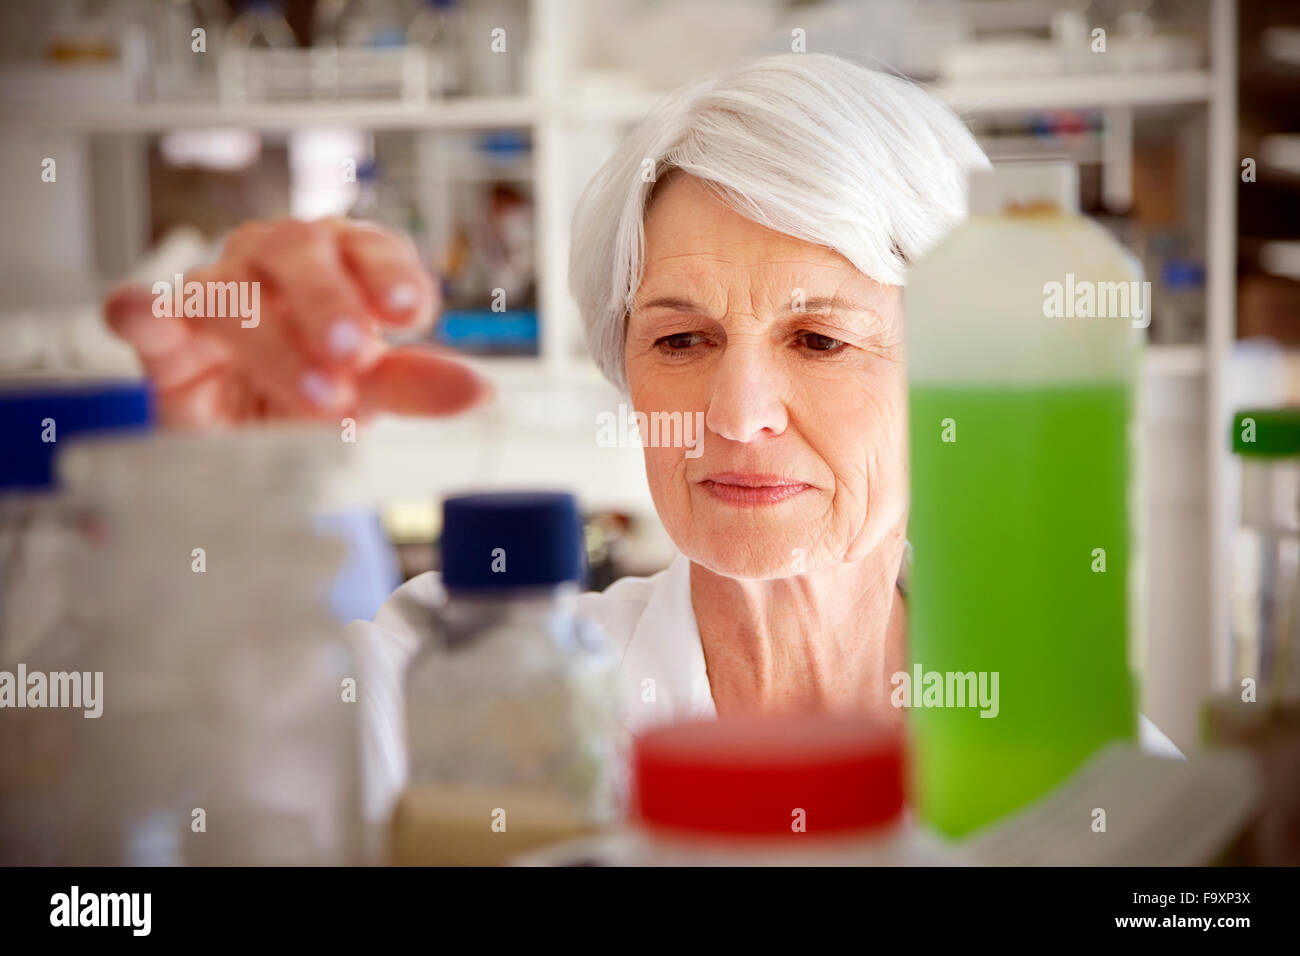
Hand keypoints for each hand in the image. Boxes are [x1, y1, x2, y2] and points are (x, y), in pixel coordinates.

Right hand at [104, 218, 491, 426]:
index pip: (371, 247)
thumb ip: (418, 386)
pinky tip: (149, 319)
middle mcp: (281, 261)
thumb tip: (481, 392)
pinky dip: (144, 310)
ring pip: (235, 293)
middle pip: (301, 252)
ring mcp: (220, 290)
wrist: (251, 441)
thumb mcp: (374, 394)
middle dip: (331, 301)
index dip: (390, 274)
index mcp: (344, 259)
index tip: (411, 313)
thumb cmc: (316, 393)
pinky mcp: (166, 334)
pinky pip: (146, 309)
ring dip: (273, 343)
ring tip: (314, 394)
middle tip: (355, 353)